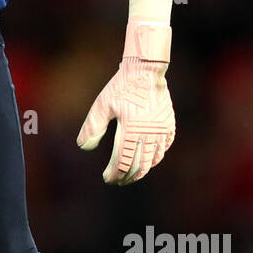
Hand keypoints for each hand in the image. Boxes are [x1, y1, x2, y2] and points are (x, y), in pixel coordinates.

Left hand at [77, 54, 175, 184]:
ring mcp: (161, 130)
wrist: (146, 70)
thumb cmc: (121, 86)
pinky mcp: (168, 125)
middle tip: (118, 181)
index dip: (115, 174)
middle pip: (139, 165)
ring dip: (142, 170)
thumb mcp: (102, 105)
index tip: (107, 179)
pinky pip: (164, 148)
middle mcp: (149, 133)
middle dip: (128, 177)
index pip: (122, 161)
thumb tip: (83, 147)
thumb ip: (92, 127)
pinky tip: (148, 160)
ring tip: (132, 175)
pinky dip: (156, 157)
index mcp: (131, 130)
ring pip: (153, 159)